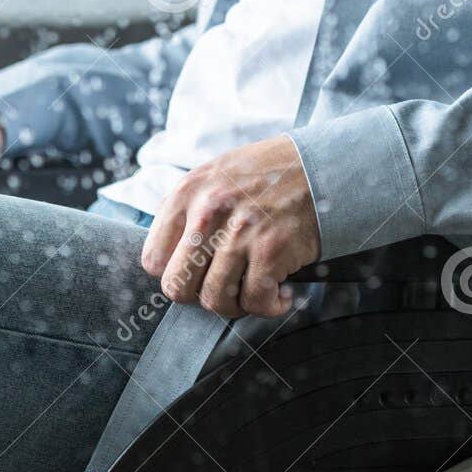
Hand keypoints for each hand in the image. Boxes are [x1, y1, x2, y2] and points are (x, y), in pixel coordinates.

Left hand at [143, 135, 319, 318]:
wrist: (318, 165)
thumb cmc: (265, 174)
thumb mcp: (213, 175)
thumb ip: (186, 209)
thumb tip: (168, 252)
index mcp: (187, 193)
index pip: (153, 259)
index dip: (175, 273)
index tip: (195, 272)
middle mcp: (208, 212)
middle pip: (177, 287)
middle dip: (200, 294)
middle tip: (223, 285)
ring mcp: (239, 233)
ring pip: (215, 300)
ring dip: (236, 304)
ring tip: (252, 290)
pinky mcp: (271, 250)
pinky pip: (256, 302)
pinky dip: (269, 306)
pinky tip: (280, 294)